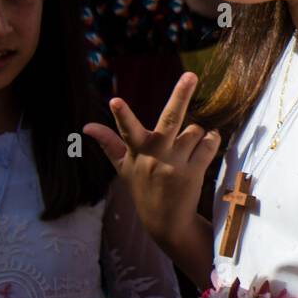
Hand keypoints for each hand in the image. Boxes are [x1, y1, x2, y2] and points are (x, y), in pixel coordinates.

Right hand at [82, 72, 220, 250]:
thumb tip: (86, 126)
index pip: (125, 131)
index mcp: (136, 152)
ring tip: (187, 149)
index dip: (122, 115)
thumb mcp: (124, 168)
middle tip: (191, 75)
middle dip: (180, 96)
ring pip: (195, 130)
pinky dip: (211, 140)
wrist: (166, 222)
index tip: (114, 101)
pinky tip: (205, 147)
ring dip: (196, 134)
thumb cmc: (144, 189)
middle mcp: (154, 156)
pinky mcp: (193, 172)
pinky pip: (209, 143)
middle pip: (170, 120)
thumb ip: (109, 144)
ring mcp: (175, 165)